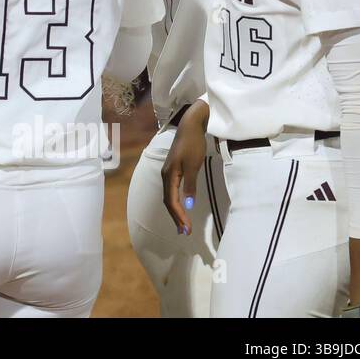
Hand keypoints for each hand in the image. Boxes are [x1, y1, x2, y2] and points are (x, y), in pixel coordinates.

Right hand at [161, 99, 207, 234]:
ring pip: (169, 197)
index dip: (179, 216)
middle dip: (176, 217)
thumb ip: (190, 186)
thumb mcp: (193, 166)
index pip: (172, 201)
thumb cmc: (192, 144)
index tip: (187, 229)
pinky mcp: (173, 171)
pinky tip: (181, 207)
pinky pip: (172, 191)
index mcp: (169, 175)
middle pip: (168, 201)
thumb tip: (187, 206)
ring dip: (176, 212)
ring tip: (183, 224)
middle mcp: (165, 175)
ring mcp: (168, 173)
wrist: (190, 126)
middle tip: (185, 232)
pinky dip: (176, 202)